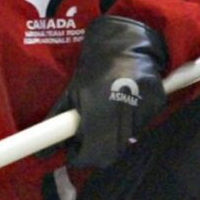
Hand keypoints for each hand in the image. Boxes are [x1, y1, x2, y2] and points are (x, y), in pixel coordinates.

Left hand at [51, 15, 167, 168]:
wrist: (127, 42)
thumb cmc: (95, 67)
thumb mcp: (72, 90)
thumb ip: (58, 121)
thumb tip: (43, 151)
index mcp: (97, 108)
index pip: (91, 153)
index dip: (80, 158)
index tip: (73, 153)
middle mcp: (121, 112)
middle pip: (109, 154)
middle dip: (95, 152)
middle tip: (85, 139)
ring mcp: (142, 109)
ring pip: (125, 142)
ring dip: (112, 139)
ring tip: (104, 118)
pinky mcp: (157, 105)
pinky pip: (140, 127)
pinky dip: (129, 125)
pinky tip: (122, 108)